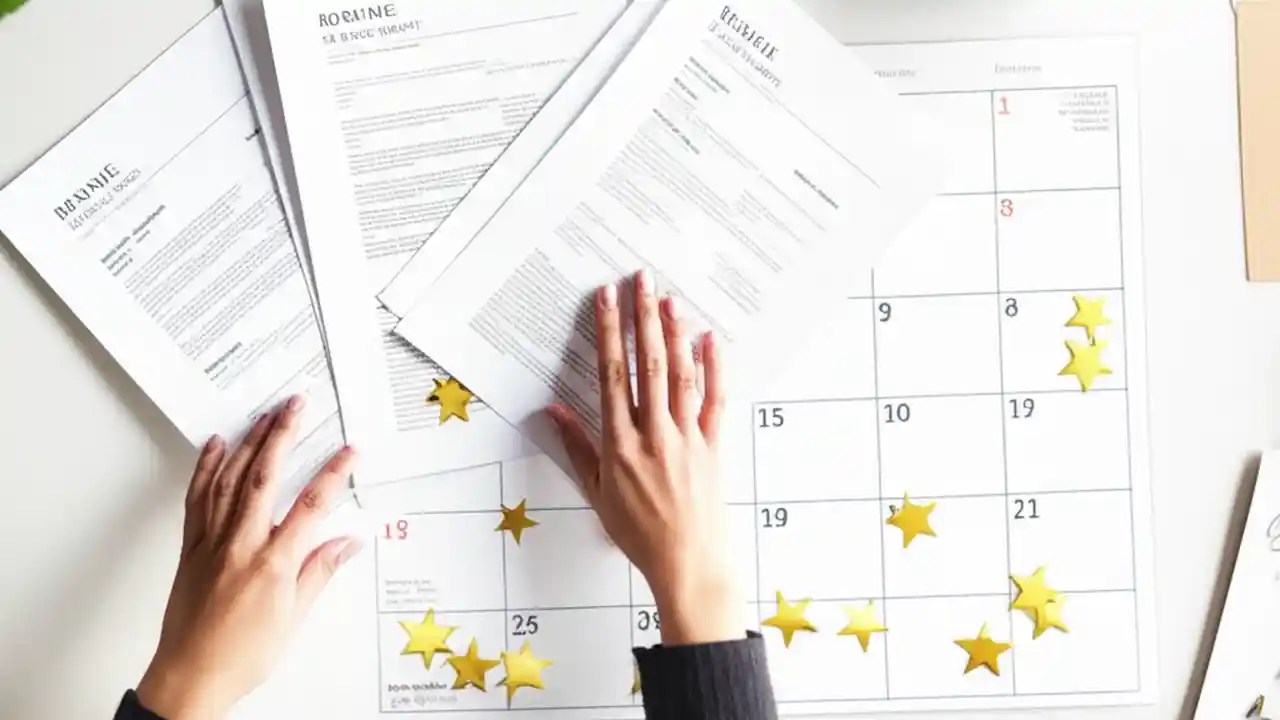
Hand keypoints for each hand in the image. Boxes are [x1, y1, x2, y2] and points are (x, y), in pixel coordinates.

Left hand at [136, 396, 361, 718]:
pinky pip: (199, 497)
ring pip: (230, 479)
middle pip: (265, 476)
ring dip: (249, 441)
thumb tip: (347, 542)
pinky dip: (207, 467)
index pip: (311, 505)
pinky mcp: (192, 547)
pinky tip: (216, 446)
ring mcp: (212, 542)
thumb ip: (320, 571)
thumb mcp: (294, 617)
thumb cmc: (242, 655)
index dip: (334, 472)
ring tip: (265, 415)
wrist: (191, 676)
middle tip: (296, 404)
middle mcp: (241, 544)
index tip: (350, 450)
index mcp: (273, 563)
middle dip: (284, 434)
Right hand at [547, 270, 741, 645]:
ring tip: (668, 297)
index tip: (604, 298)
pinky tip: (710, 338)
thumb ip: (576, 446)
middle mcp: (653, 435)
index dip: (607, 332)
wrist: (687, 562)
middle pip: (647, 364)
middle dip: (642, 317)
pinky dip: (714, 367)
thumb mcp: (596, 492)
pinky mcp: (714, 446)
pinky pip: (716, 400)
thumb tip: (552, 409)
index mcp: (619, 445)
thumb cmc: (639, 533)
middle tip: (640, 279)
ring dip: (674, 332)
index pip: (611, 375)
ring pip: (680, 374)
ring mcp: (687, 438)